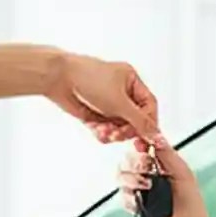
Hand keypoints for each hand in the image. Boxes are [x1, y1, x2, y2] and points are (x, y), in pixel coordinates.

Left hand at [45, 54, 166, 147]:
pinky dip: (102, 133)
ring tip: (105, 131)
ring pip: (119, 128)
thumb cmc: (88, 78)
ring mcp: (107, 104)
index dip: (149, 124)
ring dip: (113, 133)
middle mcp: (121, 92)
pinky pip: (105, 130)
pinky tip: (96, 129)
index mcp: (131, 81)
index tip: (147, 139)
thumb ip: (140, 122)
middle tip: (120, 135)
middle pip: (135, 120)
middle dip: (127, 130)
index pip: (149, 106)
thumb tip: (157, 135)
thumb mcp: (120, 102)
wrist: (59, 79)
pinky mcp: (95, 114)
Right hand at [117, 141, 210, 216]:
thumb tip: (155, 135)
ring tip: (147, 186)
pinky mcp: (133, 204)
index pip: (140, 146)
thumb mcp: (182, 172)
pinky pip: (122, 196)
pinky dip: (131, 198)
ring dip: (132, 179)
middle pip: (126, 159)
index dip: (138, 145)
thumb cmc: (190, 201)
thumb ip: (167, 154)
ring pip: (120, 175)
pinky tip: (142, 202)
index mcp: (158, 163)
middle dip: (134, 162)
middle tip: (146, 168)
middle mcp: (145, 174)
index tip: (143, 148)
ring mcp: (137, 189)